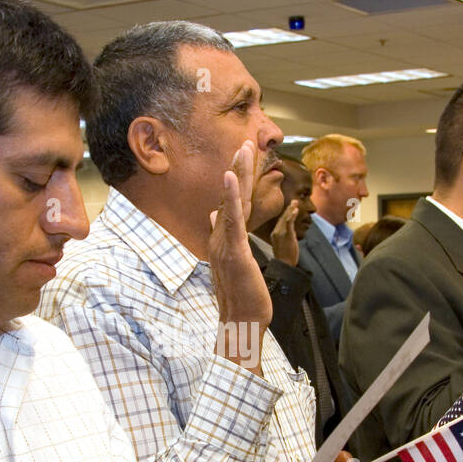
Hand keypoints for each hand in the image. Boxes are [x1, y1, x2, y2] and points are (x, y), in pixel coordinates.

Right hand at [210, 141, 272, 341]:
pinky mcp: (234, 251)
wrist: (241, 321)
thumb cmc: (242, 295)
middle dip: (239, 166)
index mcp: (223, 238)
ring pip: (233, 202)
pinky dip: (229, 196)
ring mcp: (226, 243)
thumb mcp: (236, 260)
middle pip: (232, 195)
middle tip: (246, 140)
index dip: (238, 178)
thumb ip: (226, 236)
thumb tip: (216, 214)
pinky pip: (232, 220)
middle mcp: (221, 237)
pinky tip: (229, 176)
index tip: (243, 155)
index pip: (233, 202)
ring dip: (237, 173)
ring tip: (242, 148)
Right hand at [270, 200, 300, 266]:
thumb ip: (287, 236)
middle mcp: (276, 231)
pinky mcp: (287, 234)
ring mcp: (281, 233)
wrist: (284, 264)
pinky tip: (295, 210)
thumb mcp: (284, 245)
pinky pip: (289, 222)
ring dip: (291, 209)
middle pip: (283, 218)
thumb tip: (291, 232)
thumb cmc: (285, 258)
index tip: (291, 207)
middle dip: (289, 209)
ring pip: (286, 218)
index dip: (286, 214)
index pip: (281, 221)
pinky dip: (292, 215)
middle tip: (294, 201)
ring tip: (296, 203)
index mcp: (275, 234)